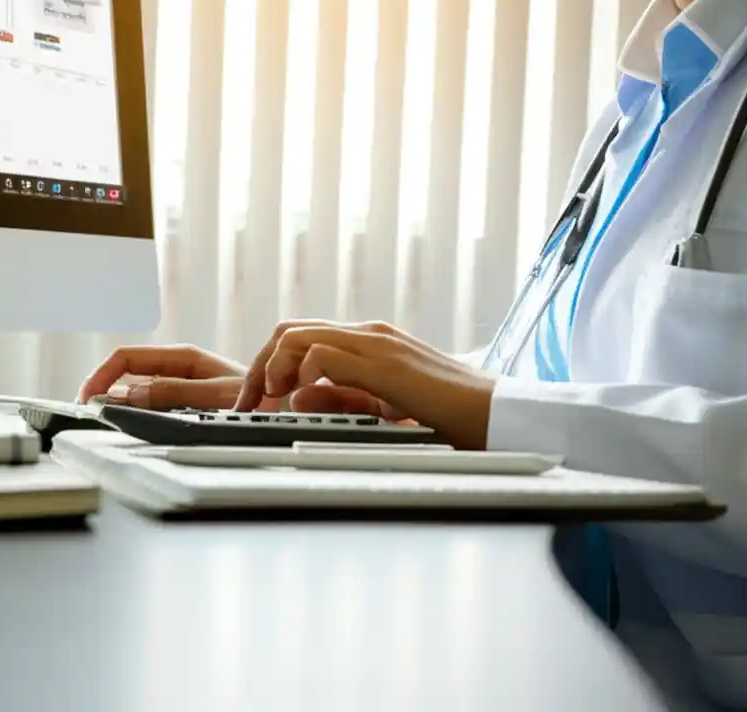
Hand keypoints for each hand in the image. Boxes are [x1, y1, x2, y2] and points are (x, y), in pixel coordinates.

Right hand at [76, 345, 250, 409]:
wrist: (290, 409)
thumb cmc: (262, 399)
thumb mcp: (214, 397)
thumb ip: (171, 394)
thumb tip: (126, 395)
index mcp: (183, 357)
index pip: (126, 358)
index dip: (101, 375)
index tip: (88, 398)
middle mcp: (178, 367)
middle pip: (126, 372)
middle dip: (102, 388)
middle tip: (87, 412)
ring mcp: (181, 384)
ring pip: (136, 389)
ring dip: (117, 401)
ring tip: (102, 418)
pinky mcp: (186, 401)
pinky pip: (151, 402)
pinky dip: (134, 411)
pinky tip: (129, 423)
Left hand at [234, 321, 497, 449]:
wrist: (500, 415)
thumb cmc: (452, 416)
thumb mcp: (385, 407)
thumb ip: (345, 398)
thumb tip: (300, 395)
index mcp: (368, 342)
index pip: (300, 337)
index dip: (268, 365)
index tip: (252, 400)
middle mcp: (369, 335)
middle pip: (289, 330)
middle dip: (258, 365)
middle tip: (246, 403)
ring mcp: (377, 346)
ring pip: (299, 336)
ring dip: (272, 367)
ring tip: (265, 399)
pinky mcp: (386, 366)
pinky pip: (326, 356)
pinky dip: (301, 375)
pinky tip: (299, 399)